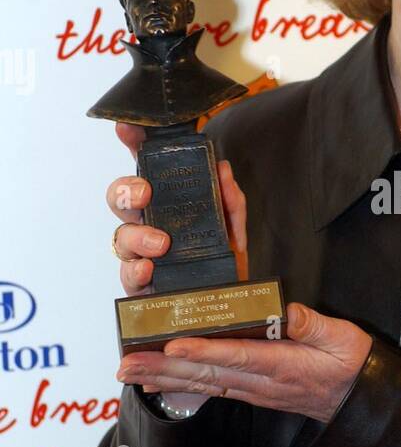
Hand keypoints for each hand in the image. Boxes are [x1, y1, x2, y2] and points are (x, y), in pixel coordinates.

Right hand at [107, 121, 246, 410]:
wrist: (229, 318)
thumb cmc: (225, 268)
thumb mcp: (235, 232)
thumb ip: (230, 201)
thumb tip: (223, 169)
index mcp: (169, 206)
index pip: (145, 167)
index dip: (132, 144)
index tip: (127, 128)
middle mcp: (149, 227)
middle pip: (120, 200)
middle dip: (126, 192)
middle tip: (143, 194)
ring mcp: (142, 258)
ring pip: (120, 239)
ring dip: (135, 237)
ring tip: (160, 245)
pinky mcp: (142, 289)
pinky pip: (129, 278)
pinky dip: (137, 272)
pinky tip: (150, 271)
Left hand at [115, 303, 373, 424]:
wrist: (357, 400)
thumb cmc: (349, 363)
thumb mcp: (341, 337)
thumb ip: (312, 324)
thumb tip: (283, 310)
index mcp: (283, 365)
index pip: (238, 356)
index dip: (204, 350)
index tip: (174, 344)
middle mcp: (262, 383)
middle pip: (207, 373)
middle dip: (164, 367)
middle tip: (127, 362)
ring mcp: (253, 391)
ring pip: (202, 384)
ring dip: (163, 378)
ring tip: (128, 372)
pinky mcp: (250, 393)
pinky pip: (209, 389)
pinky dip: (179, 386)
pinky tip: (156, 384)